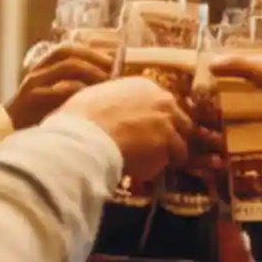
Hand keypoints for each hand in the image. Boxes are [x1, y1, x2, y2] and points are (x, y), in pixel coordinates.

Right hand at [7, 44, 112, 128]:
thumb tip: (106, 84)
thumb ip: (72, 87)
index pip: (66, 49)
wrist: (8, 134)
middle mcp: (37, 71)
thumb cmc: (37, 117)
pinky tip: (91, 98)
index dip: (89, 51)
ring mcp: (34, 83)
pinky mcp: (33, 98)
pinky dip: (78, 90)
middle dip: (92, 57)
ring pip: (66, 66)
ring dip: (90, 71)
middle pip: (67, 53)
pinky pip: (59, 89)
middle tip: (112, 69)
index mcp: (42, 68)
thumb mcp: (54, 97)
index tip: (110, 60)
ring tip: (105, 82)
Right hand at [56, 77, 190, 183]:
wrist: (85, 138)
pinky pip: (166, 164)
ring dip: (166, 158)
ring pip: (179, 146)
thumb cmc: (81, 117)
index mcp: (144, 85)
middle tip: (157, 150)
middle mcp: (163, 101)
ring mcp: (168, 125)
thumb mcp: (97, 98)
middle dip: (171, 137)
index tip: (150, 130)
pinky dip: (155, 172)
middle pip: (180, 122)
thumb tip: (110, 111)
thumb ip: (115, 102)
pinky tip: (140, 176)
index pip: (163, 103)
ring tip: (149, 168)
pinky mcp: (168, 148)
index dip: (157, 119)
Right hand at [211, 54, 261, 174]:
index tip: (213, 67)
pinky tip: (228, 135)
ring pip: (260, 109)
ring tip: (212, 114)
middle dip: (237, 88)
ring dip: (240, 111)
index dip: (238, 62)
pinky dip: (247, 133)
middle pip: (261, 85)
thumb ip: (248, 67)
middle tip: (208, 91)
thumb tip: (214, 63)